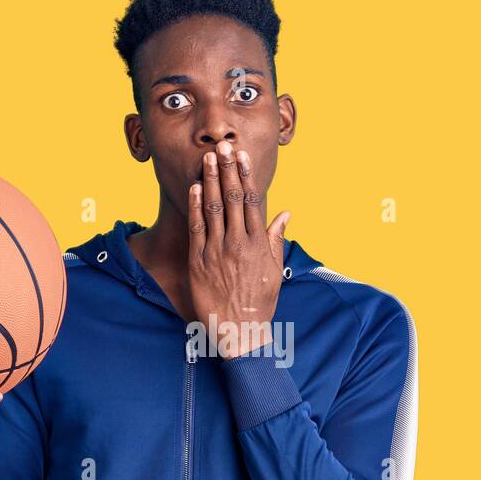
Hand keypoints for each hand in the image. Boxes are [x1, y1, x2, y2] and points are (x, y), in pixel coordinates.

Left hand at [186, 139, 291, 358]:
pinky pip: (196, 229)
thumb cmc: (259, 304)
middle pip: (231, 199)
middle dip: (226, 171)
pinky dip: (195, 207)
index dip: (244, 176)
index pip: (251, 202)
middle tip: (222, 147)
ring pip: (213, 209)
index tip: (241, 157)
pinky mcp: (199, 263)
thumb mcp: (275, 271)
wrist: (239, 332)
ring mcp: (217, 253)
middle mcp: (237, 244)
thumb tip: (285, 214)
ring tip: (208, 159)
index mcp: (257, 244)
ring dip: (210, 182)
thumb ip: (276, 239)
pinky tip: (195, 188)